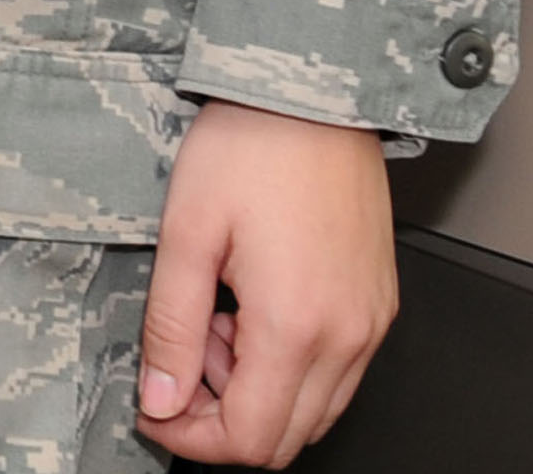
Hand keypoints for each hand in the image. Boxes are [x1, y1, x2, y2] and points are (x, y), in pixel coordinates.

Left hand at [134, 101, 397, 464]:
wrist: (314, 94)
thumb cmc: (253, 145)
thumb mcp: (186, 233)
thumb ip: (170, 328)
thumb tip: (160, 398)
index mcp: (296, 325)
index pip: (249, 438)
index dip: (190, 437)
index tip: (154, 408)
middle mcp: (348, 336)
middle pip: (284, 438)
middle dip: (219, 416)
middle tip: (180, 354)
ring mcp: (371, 324)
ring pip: (312, 411)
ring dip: (254, 391)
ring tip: (214, 318)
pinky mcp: (378, 306)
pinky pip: (335, 374)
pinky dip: (288, 366)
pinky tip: (250, 308)